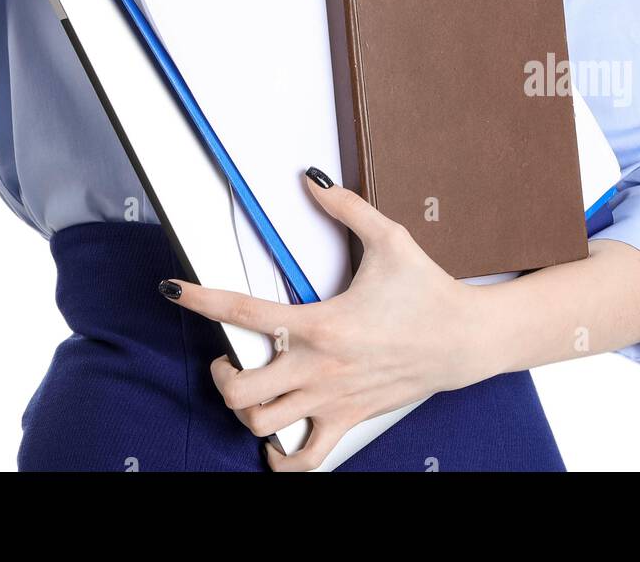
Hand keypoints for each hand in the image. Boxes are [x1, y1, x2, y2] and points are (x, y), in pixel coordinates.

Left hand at [158, 171, 502, 471]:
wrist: (464, 340)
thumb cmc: (427, 291)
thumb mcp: (389, 238)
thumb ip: (346, 207)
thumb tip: (312, 179)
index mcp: (320, 322)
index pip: (244, 311)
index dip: (201, 299)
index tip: (174, 290)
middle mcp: (319, 367)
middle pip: (241, 389)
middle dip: (220, 373)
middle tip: (225, 355)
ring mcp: (332, 400)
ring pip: (262, 425)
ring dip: (243, 409)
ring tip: (248, 386)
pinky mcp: (348, 420)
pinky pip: (304, 460)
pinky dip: (279, 457)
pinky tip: (273, 438)